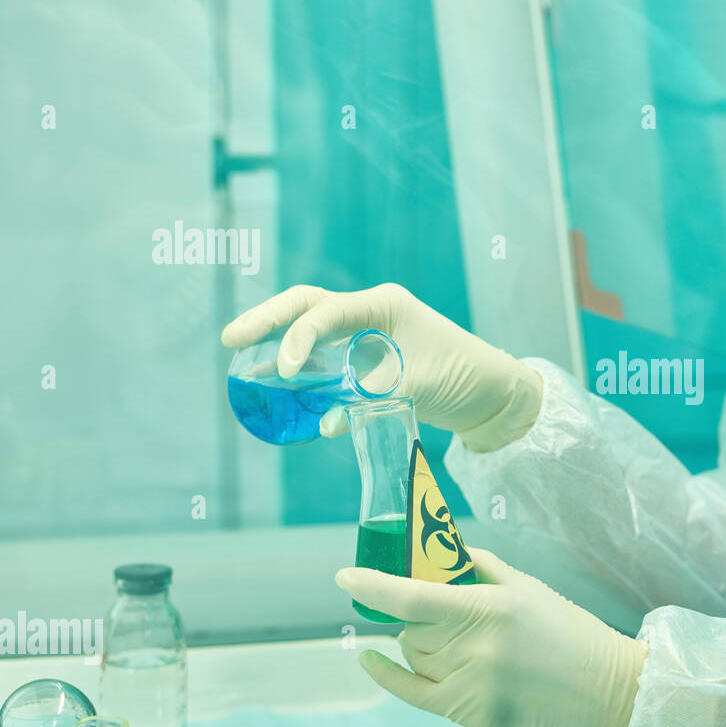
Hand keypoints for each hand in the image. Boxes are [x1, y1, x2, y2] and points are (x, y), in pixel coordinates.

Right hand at [221, 283, 541, 451]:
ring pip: (313, 332)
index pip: (325, 311)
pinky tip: (280, 389)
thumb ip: (370, 397)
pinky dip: (303, 372)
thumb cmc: (465, 376)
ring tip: (241, 363)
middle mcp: (371, 313)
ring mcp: (369, 335)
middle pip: (307, 308)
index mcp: (383, 304)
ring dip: (279, 345)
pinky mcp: (370, 362)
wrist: (494, 394)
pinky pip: (327, 361)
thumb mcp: (418, 383)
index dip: (297, 336)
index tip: (282, 368)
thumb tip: (326, 422)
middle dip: (267, 319)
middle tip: (229, 339)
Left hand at [336, 548, 648, 726]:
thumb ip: (481, 568)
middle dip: (415, 616)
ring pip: (413, 656)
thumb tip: (441, 553)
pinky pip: (412, 694)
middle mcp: (475, 648)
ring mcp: (471, 684)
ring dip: (419, 643)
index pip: (413, 596)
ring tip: (454, 640)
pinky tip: (371, 659)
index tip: (346, 576)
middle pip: (410, 628)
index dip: (373, 585)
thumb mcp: (528, 588)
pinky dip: (388, 676)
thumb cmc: (571, 633)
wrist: (608, 690)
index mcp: (490, 608)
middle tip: (437, 610)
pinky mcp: (471, 714)